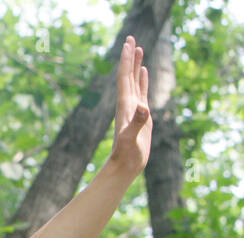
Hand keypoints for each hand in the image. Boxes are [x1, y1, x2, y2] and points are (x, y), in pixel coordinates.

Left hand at [107, 35, 150, 178]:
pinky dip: (142, 80)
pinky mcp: (141, 115)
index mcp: (125, 105)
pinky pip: (142, 92)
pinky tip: (144, 72)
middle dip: (130, 57)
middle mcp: (128, 104)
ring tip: (139, 49)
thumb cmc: (127, 154)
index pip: (125, 77)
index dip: (127, 60)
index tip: (128, 42)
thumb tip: (144, 108)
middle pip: (128, 75)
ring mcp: (134, 109)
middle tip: (131, 38)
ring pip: (135, 81)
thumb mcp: (132, 138)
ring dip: (136, 65)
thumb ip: (137, 123)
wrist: (125, 167)